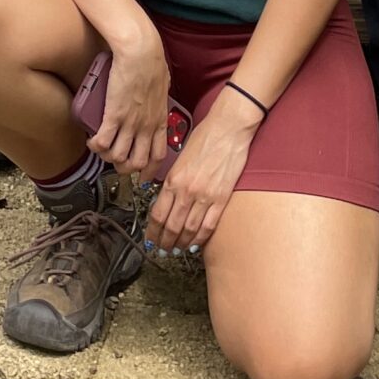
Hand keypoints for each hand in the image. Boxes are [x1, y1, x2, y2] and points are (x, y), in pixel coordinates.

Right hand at [87, 39, 169, 177]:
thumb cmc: (151, 62)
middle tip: (115, 162)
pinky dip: (95, 146)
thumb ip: (157, 98)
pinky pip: (103, 142)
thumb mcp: (162, 86)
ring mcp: (130, 123)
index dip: (148, 170)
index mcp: (160, 120)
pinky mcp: (114, 115)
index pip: (158, 156)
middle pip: (137, 163)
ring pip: (119, 157)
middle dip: (125, 168)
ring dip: (107, 157)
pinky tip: (91, 142)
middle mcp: (146, 126)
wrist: (140, 52)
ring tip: (101, 149)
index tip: (141, 176)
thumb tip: (154, 97)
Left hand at [146, 96, 257, 251]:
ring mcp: (205, 197)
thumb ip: (173, 180)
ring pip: (188, 230)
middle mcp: (187, 191)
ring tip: (177, 250)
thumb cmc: (205, 137)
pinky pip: (208, 226)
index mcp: (173, 179)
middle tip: (162, 249)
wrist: (228, 129)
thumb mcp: (180, 158)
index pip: (158, 214)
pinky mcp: (221, 199)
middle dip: (165, 242)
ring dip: (181, 244)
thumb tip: (167, 198)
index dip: (152, 232)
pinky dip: (200, 239)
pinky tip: (195, 244)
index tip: (151, 239)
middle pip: (171, 226)